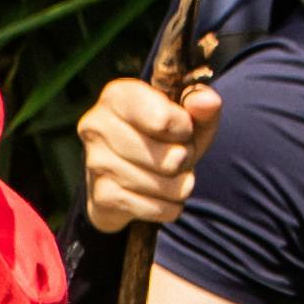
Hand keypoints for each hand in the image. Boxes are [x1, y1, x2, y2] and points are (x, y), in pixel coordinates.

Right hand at [79, 70, 222, 238]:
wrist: (125, 180)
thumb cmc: (161, 140)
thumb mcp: (186, 120)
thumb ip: (202, 105)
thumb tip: (207, 101)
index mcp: (117, 95)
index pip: (163, 119)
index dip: (185, 129)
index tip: (182, 129)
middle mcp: (97, 125)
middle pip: (167, 157)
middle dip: (184, 160)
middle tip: (178, 156)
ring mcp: (96, 161)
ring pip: (163, 184)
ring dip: (179, 186)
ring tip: (169, 176)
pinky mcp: (101, 196)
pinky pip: (155, 208)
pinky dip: (168, 207)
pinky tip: (160, 197)